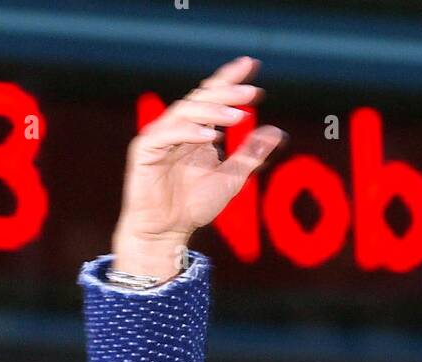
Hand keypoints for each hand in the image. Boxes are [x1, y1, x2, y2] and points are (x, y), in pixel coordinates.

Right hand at [112, 54, 285, 278]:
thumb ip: (251, 154)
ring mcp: (159, 137)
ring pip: (185, 112)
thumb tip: (276, 131)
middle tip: (251, 92)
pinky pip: (167, 134)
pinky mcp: (145, 150)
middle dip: (226, 92)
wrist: (165, 233)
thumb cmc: (193, 207)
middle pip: (201, 98)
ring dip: (212, 111)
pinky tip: (211, 136)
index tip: (254, 67)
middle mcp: (177, 127)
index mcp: (197, 130)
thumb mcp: (232, 178)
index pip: (213, 96)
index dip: (231, 79)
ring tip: (238, 116)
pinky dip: (189, 132)